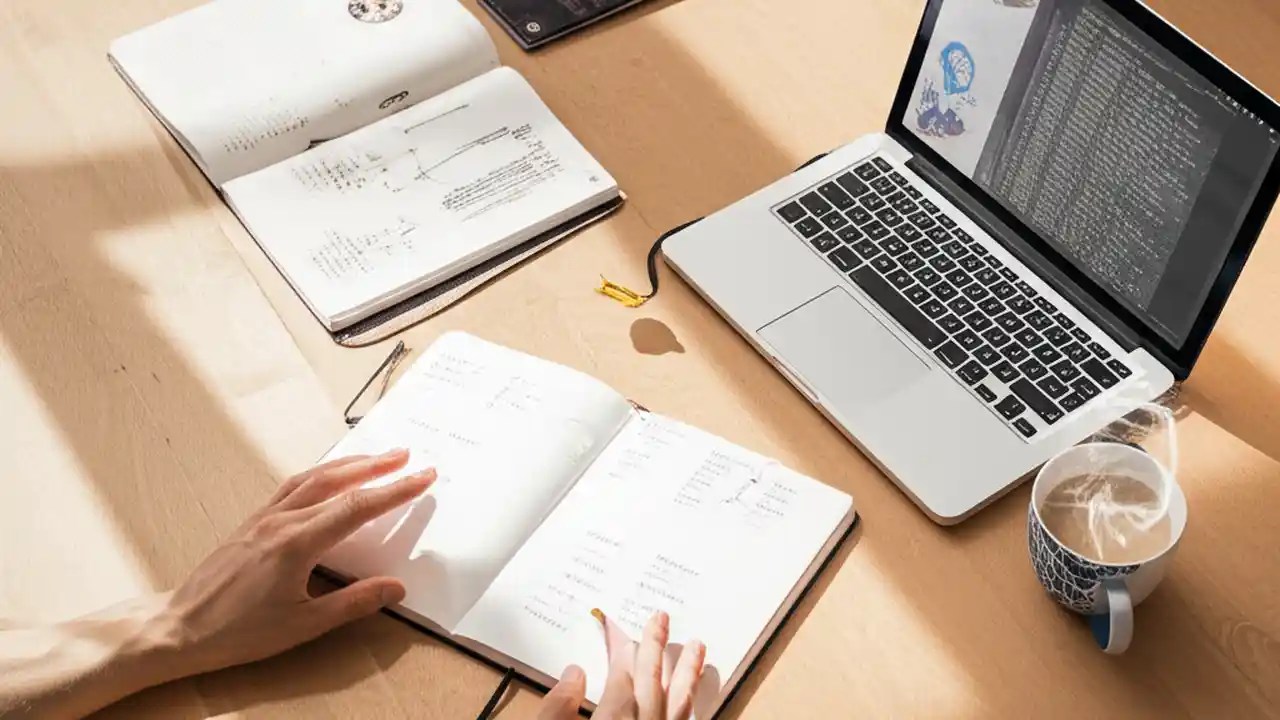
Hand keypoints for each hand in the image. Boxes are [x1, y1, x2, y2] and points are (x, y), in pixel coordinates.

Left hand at [159, 448, 433, 677]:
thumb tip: (395, 587)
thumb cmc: (239, 632)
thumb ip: (353, 603)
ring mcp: (263, 518)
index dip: (395, 490)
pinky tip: (326, 477)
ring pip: (312, 478)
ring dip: (347, 465)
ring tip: (374, 458)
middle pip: (336, 481)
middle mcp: (280, 521)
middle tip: (406, 456)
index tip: (423, 476)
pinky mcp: (250, 522)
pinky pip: (290, 487)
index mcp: (297, 543)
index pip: (358, 507)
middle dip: (375, 466)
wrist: (179, 630)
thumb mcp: (303, 626)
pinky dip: (317, 474)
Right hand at [539, 611, 705, 719]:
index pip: (621, 673)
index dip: (622, 649)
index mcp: (614, 715)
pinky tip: (696, 694)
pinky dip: (693, 703)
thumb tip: (575, 673)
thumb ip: (558, 706)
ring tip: (698, 646)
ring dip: (688, 670)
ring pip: (680, 699)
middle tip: (662, 617)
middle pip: (652, 677)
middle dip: (656, 644)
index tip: (623, 632)